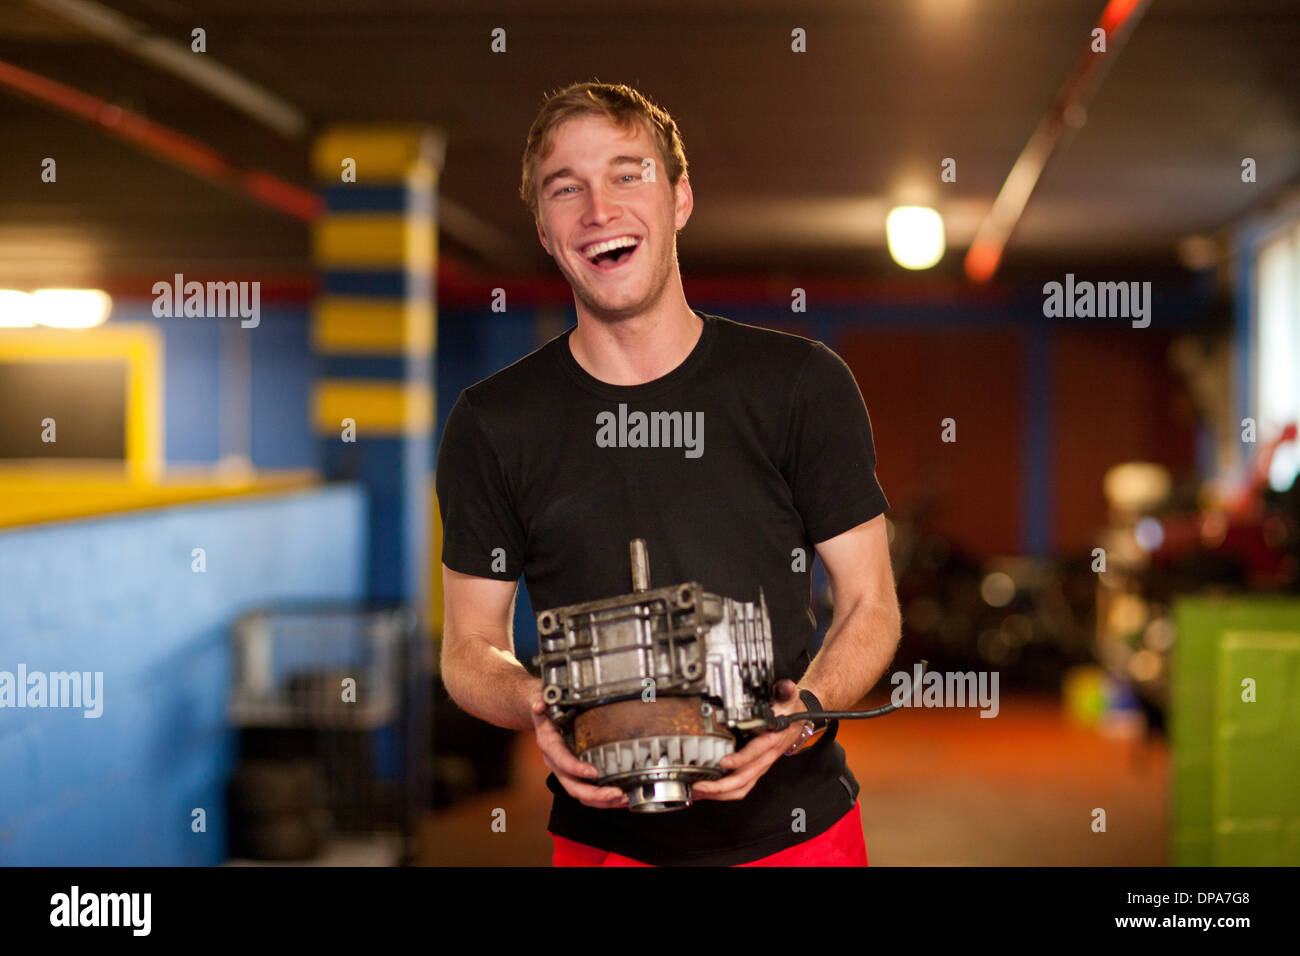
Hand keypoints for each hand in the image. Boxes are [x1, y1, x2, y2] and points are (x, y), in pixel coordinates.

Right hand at [529, 682, 628, 808]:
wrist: (541, 716)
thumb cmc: (546, 708)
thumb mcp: (542, 700)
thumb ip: (540, 700)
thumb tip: (539, 704)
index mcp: (549, 745)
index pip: (561, 761)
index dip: (576, 769)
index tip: (593, 772)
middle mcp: (556, 762)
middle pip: (573, 787)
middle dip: (595, 794)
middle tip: (616, 793)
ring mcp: (565, 771)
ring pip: (581, 794)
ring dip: (602, 801)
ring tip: (623, 798)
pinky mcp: (575, 775)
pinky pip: (587, 792)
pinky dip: (604, 799)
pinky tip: (621, 797)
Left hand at [691, 679, 809, 801]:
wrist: (798, 723)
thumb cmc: (789, 712)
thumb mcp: (788, 698)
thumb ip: (786, 691)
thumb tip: (787, 686)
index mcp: (772, 740)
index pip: (756, 753)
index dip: (741, 759)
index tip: (724, 762)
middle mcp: (765, 758)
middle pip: (744, 778)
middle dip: (721, 785)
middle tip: (700, 785)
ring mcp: (760, 767)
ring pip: (741, 787)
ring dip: (718, 793)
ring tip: (697, 792)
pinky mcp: (754, 771)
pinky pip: (740, 788)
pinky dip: (722, 793)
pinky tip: (706, 791)